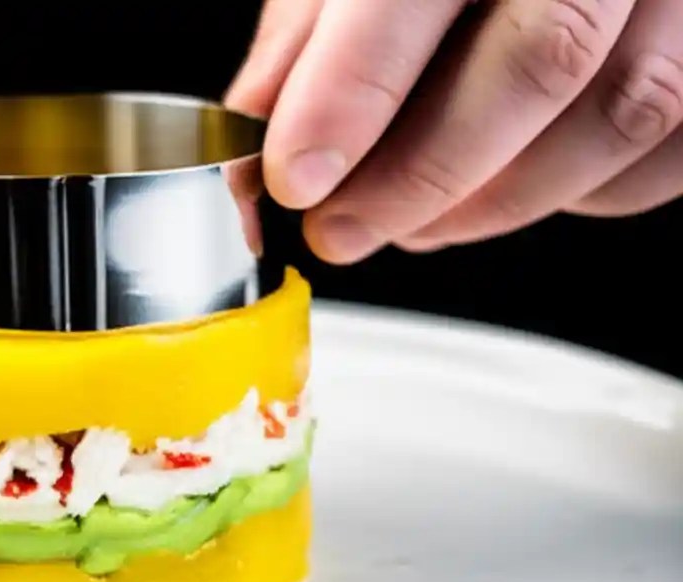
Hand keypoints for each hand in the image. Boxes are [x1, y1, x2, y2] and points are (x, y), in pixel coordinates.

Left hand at [226, 0, 682, 262]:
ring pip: (618, 113)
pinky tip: (506, 191)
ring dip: (494, 201)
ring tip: (412, 225)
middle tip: (340, 230)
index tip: (294, 176)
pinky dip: (577, 195)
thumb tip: (251, 142)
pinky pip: (666, 152)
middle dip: (422, 174)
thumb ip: (309, 40)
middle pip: (541, 59)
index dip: (353, 90)